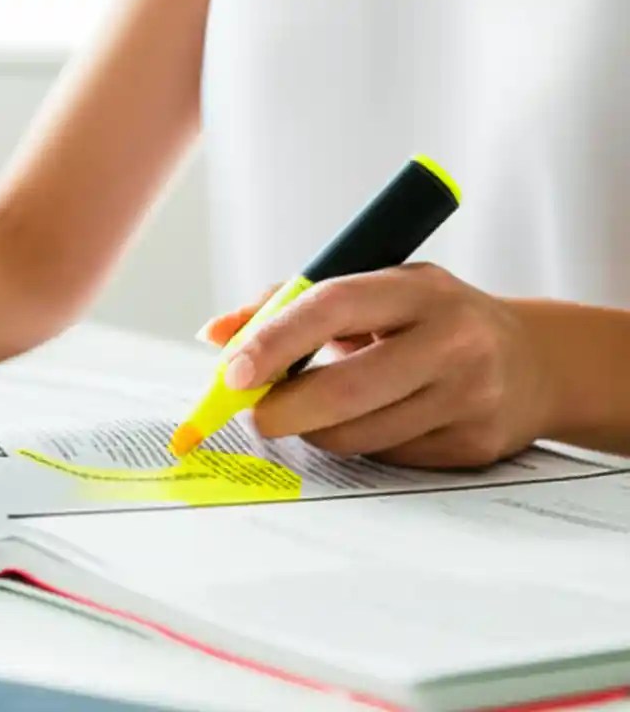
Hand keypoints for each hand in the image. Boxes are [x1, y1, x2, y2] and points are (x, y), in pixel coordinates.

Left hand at [201, 264, 556, 467]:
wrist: (533, 362)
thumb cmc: (427, 320)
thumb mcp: (373, 288)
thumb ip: (287, 305)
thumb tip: (214, 335)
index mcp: (420, 287)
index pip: (333, 306)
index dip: (274, 341)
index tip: (230, 373)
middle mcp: (453, 340)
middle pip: (345, 389)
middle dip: (282, 409)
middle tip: (254, 415)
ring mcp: (469, 396)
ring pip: (359, 434)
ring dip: (315, 431)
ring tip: (310, 413)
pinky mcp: (474, 444)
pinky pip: (387, 458)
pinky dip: (359, 446)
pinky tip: (371, 423)